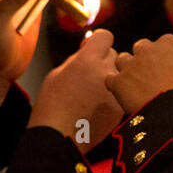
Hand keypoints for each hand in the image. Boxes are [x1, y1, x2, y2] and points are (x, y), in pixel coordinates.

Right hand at [29, 29, 122, 151]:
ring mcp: (115, 91)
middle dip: (103, 61)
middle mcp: (105, 72)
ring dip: (110, 79)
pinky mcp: (120, 108)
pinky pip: (120, 94)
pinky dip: (112, 97)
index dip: (98, 42)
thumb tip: (88, 48)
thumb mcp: (57, 74)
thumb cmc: (52, 105)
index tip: (92, 49)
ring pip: (119, 75)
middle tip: (89, 75)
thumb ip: (76, 58)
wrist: (59, 137)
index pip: (105, 36)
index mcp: (87, 60)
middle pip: (113, 55)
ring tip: (92, 94)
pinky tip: (97, 107)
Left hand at [106, 34, 172, 114]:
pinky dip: (115, 87)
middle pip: (140, 48)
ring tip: (135, 88)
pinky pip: (111, 80)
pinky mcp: (118, 81)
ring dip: (127, 71)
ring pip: (122, 60)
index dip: (162, 58)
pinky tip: (124, 97)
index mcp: (170, 43)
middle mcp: (148, 48)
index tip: (165, 70)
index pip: (161, 44)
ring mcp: (131, 64)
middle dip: (143, 60)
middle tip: (149, 78)